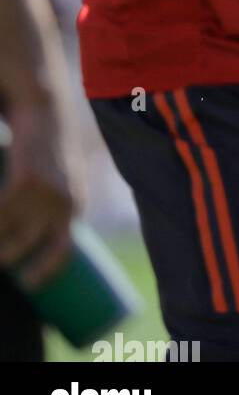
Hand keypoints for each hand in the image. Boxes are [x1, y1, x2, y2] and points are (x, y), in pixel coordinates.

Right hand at [0, 99, 80, 284]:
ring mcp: (46, 194)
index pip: (63, 253)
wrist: (47, 110)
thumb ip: (54, 203)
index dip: (44, 272)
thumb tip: (33, 234)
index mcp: (74, 206)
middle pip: (24, 249)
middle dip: (2, 256)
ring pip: (5, 234)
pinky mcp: (26, 182)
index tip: (29, 283)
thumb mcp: (60, 178)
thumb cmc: (48, 146)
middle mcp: (64, 204)